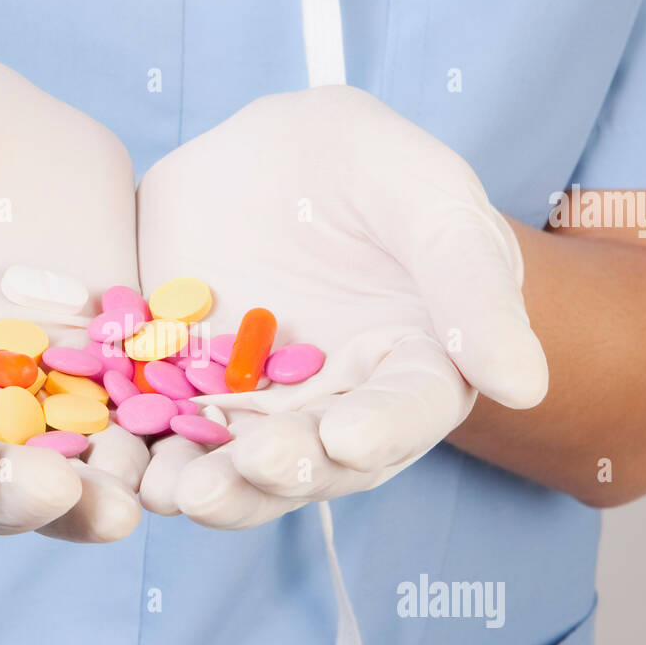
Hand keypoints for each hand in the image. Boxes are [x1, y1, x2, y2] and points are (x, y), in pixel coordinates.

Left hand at [135, 85, 546, 527]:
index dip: (381, 430)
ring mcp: (257, 408)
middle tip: (253, 467)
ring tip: (176, 490)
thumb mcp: (423, 193)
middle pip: (317, 460)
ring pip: (236, 462)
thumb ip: (470, 279)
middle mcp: (337, 407)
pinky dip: (144, 450)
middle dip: (285, 472)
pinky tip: (121, 460)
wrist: (265, 153)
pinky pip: (164, 432)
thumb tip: (524, 384)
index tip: (347, 435)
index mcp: (412, 368)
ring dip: (210, 484)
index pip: (407, 413)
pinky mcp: (183, 394)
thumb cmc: (367, 166)